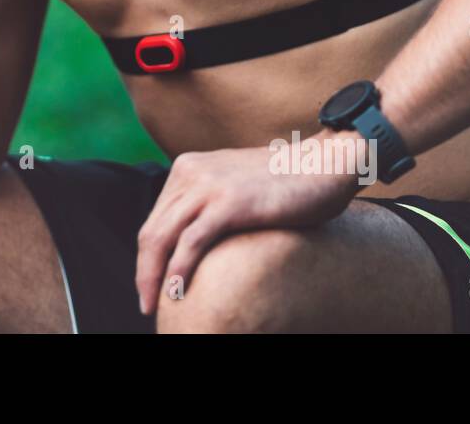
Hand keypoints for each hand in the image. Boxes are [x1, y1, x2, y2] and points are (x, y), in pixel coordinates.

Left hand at [134, 136, 362, 315]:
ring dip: (152, 277)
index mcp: (188, 169)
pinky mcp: (230, 203)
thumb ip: (211, 204)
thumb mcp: (236, 186)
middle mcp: (190, 173)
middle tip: (145, 304)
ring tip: (153, 305)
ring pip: (162, 238)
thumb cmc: (287, 182)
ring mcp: (208, 186)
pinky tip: (175, 292)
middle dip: (144, 272)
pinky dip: (178, 270)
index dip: (148, 257)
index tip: (151, 284)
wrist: (325, 163)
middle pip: (151, 231)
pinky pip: (191, 242)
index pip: (155, 220)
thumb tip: (197, 243)